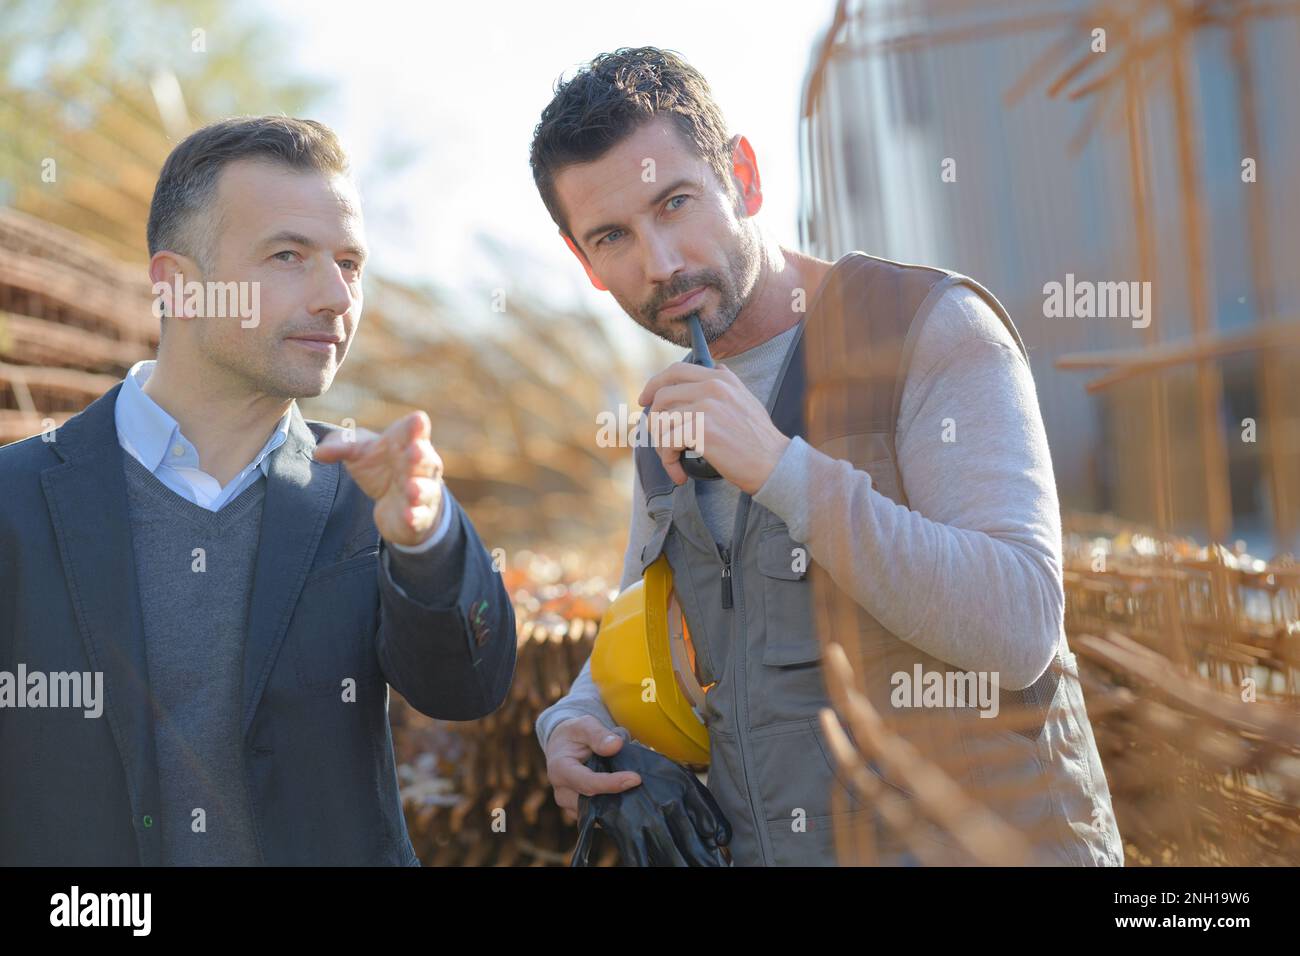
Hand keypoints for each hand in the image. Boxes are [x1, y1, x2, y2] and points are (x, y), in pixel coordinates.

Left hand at [313, 410, 444, 547]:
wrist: (396, 502)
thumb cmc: (379, 467)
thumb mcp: (359, 452)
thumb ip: (341, 447)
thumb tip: (318, 453)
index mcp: (405, 442)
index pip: (413, 430)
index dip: (416, 426)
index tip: (418, 419)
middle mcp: (420, 465)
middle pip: (424, 459)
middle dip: (420, 456)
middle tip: (415, 452)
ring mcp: (423, 491)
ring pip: (426, 489)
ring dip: (420, 490)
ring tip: (411, 489)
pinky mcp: (419, 516)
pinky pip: (420, 516)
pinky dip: (415, 517)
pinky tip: (409, 516)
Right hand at [546, 715, 640, 823]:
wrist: (562, 747)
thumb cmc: (574, 734)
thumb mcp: (584, 725)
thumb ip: (598, 734)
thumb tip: (616, 745)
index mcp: (560, 769)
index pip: (587, 783)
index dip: (612, 783)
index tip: (635, 779)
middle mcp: (562, 793)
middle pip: (593, 803)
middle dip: (619, 797)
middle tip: (642, 784)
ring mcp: (570, 806)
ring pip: (598, 814)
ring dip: (619, 804)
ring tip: (637, 788)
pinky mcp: (581, 813)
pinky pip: (600, 817)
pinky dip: (616, 808)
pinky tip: (631, 795)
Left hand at [637, 363, 790, 493]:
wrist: (774, 464)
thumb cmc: (759, 440)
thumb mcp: (746, 399)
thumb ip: (726, 383)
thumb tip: (714, 367)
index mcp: (721, 378)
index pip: (676, 370)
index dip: (654, 385)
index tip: (644, 400)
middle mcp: (713, 387)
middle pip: (662, 397)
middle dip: (654, 422)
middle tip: (662, 442)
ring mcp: (707, 407)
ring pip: (661, 421)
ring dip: (662, 446)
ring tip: (674, 461)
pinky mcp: (702, 430)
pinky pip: (667, 442)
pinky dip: (668, 461)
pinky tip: (680, 472)